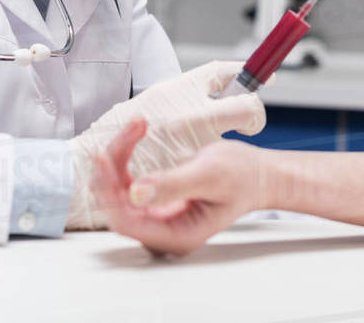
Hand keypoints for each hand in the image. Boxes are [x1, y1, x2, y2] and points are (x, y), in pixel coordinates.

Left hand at [90, 118, 259, 255]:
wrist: (258, 176)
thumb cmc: (242, 177)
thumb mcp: (210, 175)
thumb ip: (173, 185)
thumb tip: (136, 193)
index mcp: (176, 235)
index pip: (126, 220)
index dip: (110, 191)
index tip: (105, 158)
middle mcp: (162, 231)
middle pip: (117, 204)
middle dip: (114, 166)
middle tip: (126, 132)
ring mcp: (158, 218)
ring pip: (119, 190)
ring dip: (119, 157)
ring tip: (135, 127)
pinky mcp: (156, 202)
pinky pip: (128, 182)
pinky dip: (127, 157)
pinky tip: (134, 134)